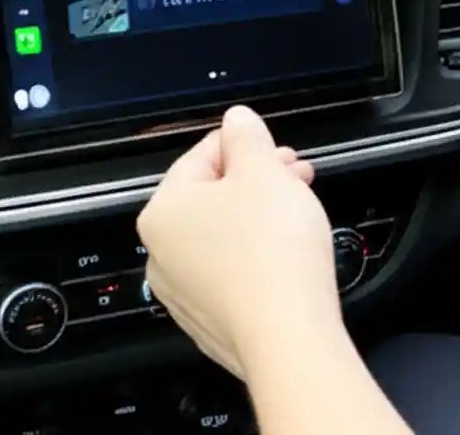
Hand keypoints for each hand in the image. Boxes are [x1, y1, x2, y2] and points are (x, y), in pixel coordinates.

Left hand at [137, 106, 339, 378]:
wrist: (289, 337)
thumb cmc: (272, 255)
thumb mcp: (263, 172)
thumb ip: (247, 137)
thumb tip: (237, 120)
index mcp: (162, 212)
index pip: (200, 157)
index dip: (244, 145)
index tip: (274, 147)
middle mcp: (161, 254)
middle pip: (211, 198)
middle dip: (257, 181)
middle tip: (294, 177)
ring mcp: (184, 293)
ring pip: (222, 237)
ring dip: (260, 217)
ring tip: (298, 212)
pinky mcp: (211, 321)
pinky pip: (232, 274)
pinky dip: (257, 258)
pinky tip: (287, 256)